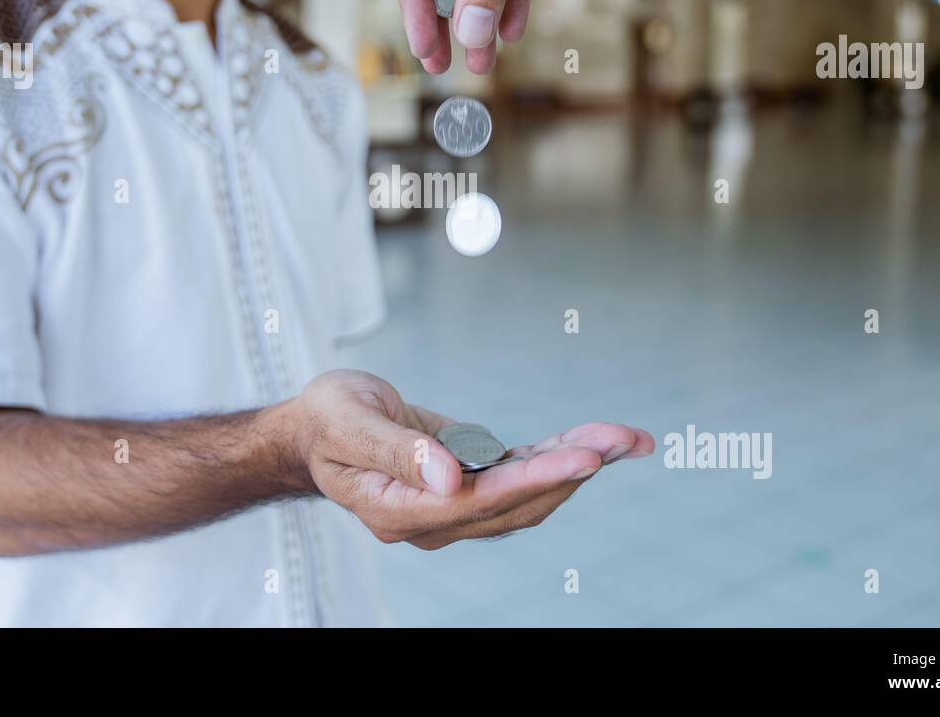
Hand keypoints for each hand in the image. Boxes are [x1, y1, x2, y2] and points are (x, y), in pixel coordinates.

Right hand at [287, 369, 653, 549]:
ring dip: (577, 463)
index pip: (480, 501)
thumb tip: (449, 477)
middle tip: (625, 438)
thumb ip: (395, 450)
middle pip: (518, 501)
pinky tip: (593, 440)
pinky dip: (557, 455)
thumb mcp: (347, 421)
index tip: (585, 455)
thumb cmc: (325, 420)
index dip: (535, 478)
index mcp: (400, 509)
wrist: (313, 433)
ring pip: (528, 493)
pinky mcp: (467, 486)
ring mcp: (452, 507)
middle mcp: (433, 519)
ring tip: (626, 437)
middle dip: (575, 467)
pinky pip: (520, 476)